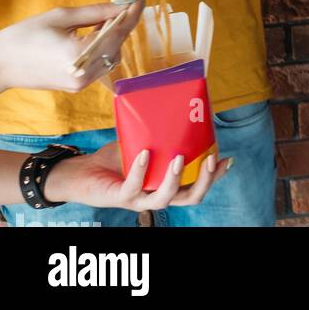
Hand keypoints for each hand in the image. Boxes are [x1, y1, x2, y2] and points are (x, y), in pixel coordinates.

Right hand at [0, 1, 144, 94]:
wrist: (0, 64)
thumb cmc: (24, 36)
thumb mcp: (60, 17)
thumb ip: (96, 12)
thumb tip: (122, 5)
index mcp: (79, 54)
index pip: (117, 32)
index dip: (132, 15)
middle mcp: (85, 73)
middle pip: (117, 46)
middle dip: (121, 25)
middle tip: (119, 6)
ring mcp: (83, 83)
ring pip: (112, 57)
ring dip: (112, 39)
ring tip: (100, 22)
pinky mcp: (79, 86)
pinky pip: (101, 66)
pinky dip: (103, 50)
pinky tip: (94, 37)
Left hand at [42, 143, 230, 209]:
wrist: (81, 172)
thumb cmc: (114, 159)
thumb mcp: (142, 145)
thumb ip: (157, 137)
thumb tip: (175, 109)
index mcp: (167, 186)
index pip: (197, 186)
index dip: (214, 177)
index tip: (227, 159)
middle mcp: (157, 196)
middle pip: (190, 197)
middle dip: (204, 181)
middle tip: (210, 160)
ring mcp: (139, 200)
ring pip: (165, 199)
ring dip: (174, 180)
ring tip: (179, 158)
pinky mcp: (120, 197)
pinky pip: (134, 187)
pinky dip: (140, 170)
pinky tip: (145, 154)